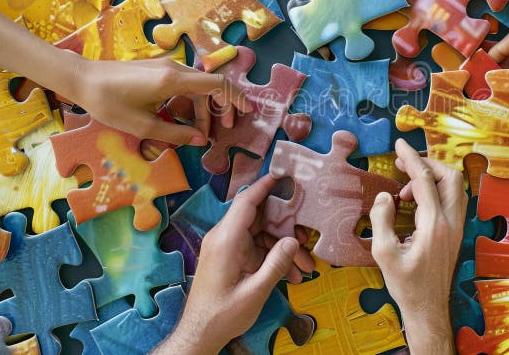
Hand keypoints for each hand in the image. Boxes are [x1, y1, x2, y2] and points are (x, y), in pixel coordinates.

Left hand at [67, 56, 253, 144]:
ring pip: (198, 86)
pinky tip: (186, 118)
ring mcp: (166, 66)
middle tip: (224, 131)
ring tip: (201, 132)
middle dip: (222, 109)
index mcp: (173, 81)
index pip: (218, 84)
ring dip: (206, 108)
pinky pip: (186, 83)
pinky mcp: (158, 69)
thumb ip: (175, 133)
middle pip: (211, 86)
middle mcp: (175, 69)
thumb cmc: (108, 103)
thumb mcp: (142, 125)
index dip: (236, 98)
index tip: (248, 113)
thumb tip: (200, 141)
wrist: (80, 78)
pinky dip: (194, 100)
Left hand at [154, 176, 315, 354]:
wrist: (200, 334)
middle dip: (287, 226)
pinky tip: (292, 274)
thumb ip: (276, 264)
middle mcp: (224, 237)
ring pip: (262, 235)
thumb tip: (294, 241)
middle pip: (260, 217)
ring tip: (305, 267)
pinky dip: (275, 258)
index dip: (266, 186)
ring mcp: (228, 246)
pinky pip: (257, 248)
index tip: (285, 175)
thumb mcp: (255, 292)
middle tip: (308, 236)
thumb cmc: (222, 315)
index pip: (247, 202)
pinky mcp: (232, 257)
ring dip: (284, 247)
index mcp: (226, 240)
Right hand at [370, 138, 466, 354]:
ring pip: (455, 187)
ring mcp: (457, 227)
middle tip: (404, 164)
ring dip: (432, 177)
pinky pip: (452, 199)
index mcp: (434, 225)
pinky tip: (415, 201)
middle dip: (427, 163)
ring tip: (406, 188)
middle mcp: (451, 222)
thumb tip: (386, 197)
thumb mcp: (383, 254)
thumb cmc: (406, 285)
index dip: (411, 158)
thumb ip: (381, 220)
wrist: (428, 308)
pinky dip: (435, 190)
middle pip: (450, 176)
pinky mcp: (455, 232)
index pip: (425, 180)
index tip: (399, 144)